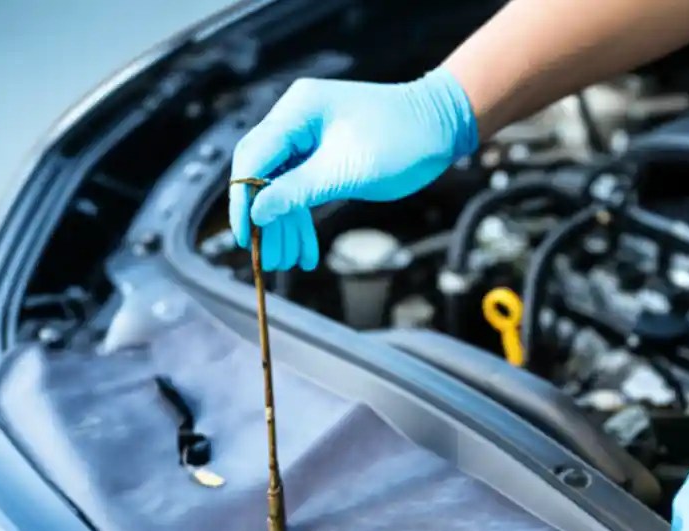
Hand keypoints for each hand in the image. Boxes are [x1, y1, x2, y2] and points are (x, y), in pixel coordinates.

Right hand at [228, 68, 478, 270]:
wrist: (444, 126)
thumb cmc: (403, 139)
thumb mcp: (347, 172)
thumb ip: (297, 191)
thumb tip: (258, 212)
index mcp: (297, 110)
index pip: (254, 155)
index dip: (244, 198)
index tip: (244, 236)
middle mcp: (298, 118)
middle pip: (263, 171)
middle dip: (265, 218)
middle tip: (266, 257)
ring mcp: (311, 135)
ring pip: (283, 184)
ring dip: (285, 224)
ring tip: (287, 262)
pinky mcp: (325, 153)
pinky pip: (303, 185)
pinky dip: (303, 216)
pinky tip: (304, 250)